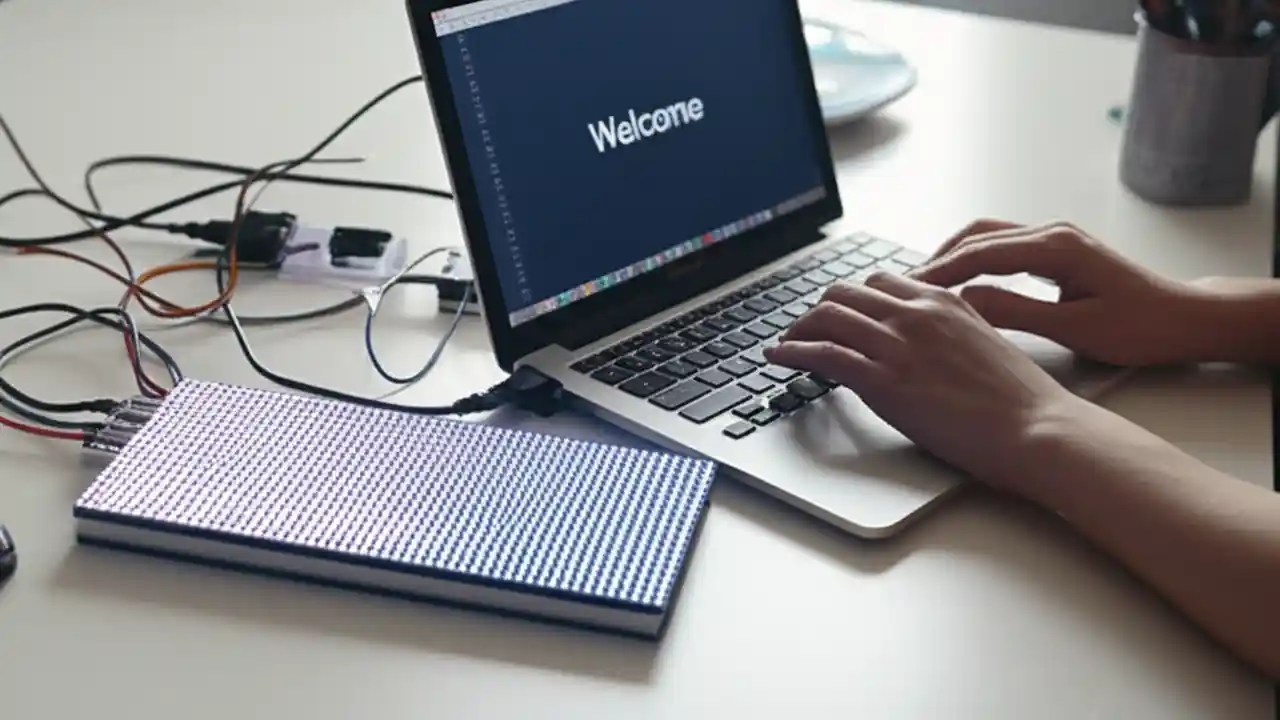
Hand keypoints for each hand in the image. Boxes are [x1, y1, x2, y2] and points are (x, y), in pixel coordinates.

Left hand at [764, 272, 1076, 489]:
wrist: (1036, 428)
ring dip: (798, 328)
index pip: (877, 281)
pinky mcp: (884, 381)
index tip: (836, 313)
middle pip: (845, 292)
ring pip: (828, 316)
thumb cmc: (1019, 398)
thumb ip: (947, 329)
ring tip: (785, 343)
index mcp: (942, 300)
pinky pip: (823, 354)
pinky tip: (779, 357)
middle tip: (804, 329)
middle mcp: (916, 313)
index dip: (850, 298)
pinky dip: (793, 352)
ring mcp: (898, 344)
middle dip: (818, 309)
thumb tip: (920, 336)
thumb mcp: (983, 341)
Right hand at [911, 219, 1211, 366]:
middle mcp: (1052, 233)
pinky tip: (958, 284)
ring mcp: (1054, 239)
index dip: (939, 272)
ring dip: (952, 257)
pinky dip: (972, 261)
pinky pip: (1001, 247)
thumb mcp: (1074, 328)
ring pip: (986, 237)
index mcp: (1055, 248)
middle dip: (936, 261)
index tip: (905, 290)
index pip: (979, 253)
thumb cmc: (1141, 328)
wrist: (1185, 319)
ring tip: (921, 287)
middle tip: (901, 289)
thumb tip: (962, 302)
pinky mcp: (1056, 251)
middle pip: (976, 236)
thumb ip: (1015, 311)